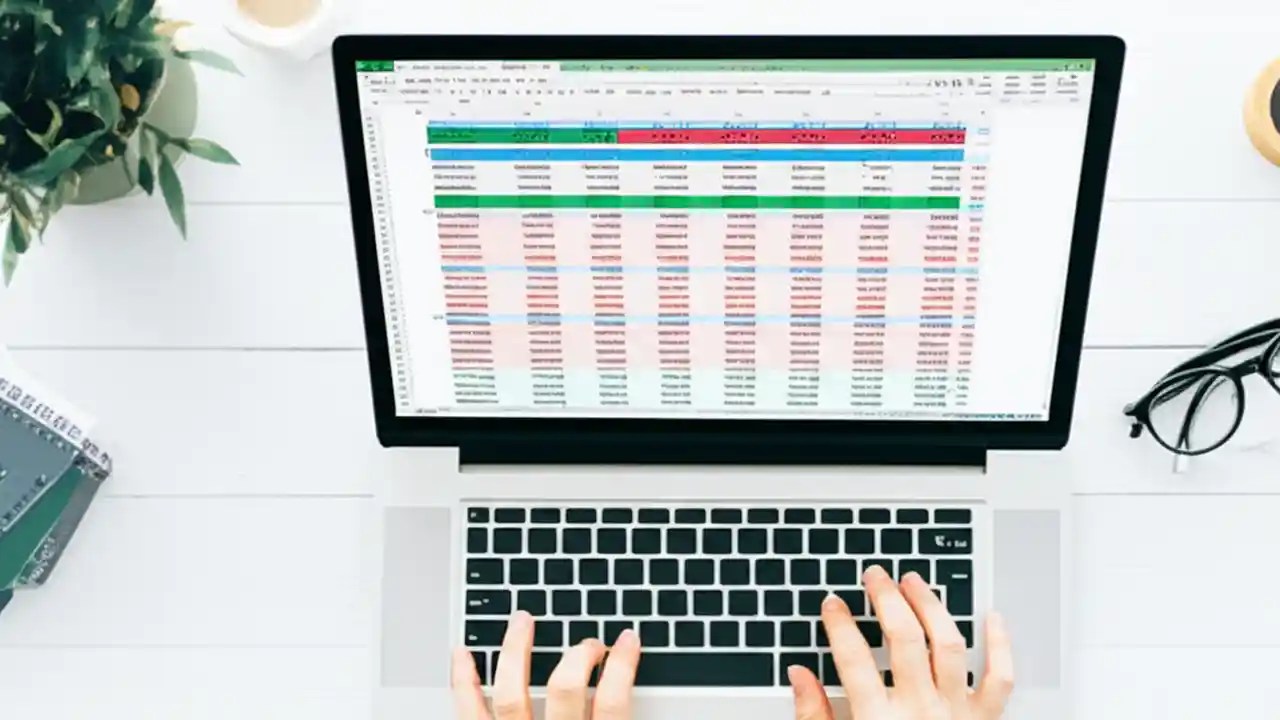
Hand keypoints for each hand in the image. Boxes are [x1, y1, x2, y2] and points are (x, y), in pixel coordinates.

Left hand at [451, 610, 641, 719]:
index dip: (623, 666)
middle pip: (565, 688)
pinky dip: (463, 681)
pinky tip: (462, 654)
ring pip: (510, 693)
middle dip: (579, 655)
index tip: (629, 640)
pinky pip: (468, 712)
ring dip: (516, 651)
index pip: (611, 702)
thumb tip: (643, 709)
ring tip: (522, 621)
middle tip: (590, 643)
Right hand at [790, 565, 1014, 719]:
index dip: (839, 623)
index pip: (852, 656)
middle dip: (886, 598)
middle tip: (874, 577)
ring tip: (915, 582)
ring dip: (932, 605)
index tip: (833, 605)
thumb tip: (799, 677)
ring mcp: (957, 714)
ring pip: (949, 643)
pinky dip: (1000, 644)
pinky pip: (999, 677)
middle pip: (904, 637)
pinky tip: (992, 618)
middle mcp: (920, 713)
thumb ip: (815, 717)